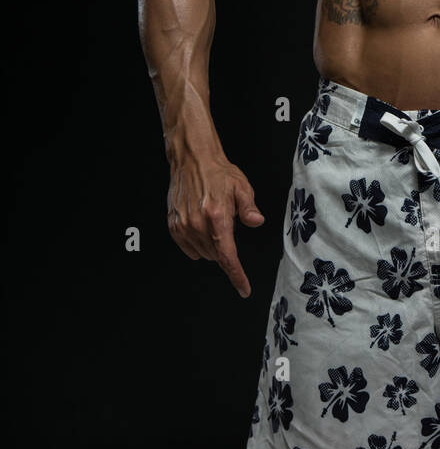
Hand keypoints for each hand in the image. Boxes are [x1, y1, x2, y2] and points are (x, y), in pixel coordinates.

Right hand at [167, 152, 263, 296]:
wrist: (192, 159)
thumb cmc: (218, 172)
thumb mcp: (242, 187)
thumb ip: (249, 209)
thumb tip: (256, 222)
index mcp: (217, 217)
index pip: (228, 256)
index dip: (237, 276)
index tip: (244, 289)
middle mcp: (198, 224)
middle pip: (217, 256)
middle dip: (227, 249)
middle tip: (228, 224)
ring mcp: (183, 226)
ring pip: (203, 254)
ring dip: (212, 246)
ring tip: (214, 220)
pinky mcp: (173, 225)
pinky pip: (188, 248)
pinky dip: (198, 244)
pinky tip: (202, 226)